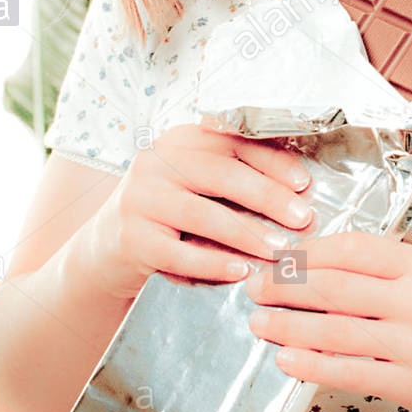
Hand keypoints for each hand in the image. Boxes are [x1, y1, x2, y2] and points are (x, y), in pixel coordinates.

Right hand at [89, 123, 315, 299]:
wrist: (108, 245)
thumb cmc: (168, 212)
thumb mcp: (196, 183)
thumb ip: (234, 177)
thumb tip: (297, 190)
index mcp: (179, 140)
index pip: (232, 142)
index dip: (272, 161)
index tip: (304, 183)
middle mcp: (156, 162)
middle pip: (221, 173)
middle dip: (268, 197)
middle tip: (302, 218)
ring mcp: (140, 199)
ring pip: (203, 214)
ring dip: (247, 234)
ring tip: (279, 249)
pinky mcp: (131, 239)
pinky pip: (179, 254)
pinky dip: (213, 264)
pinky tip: (240, 270)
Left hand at [245, 230, 411, 411]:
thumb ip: (383, 270)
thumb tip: (314, 265)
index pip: (351, 250)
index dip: (305, 253)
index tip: (276, 258)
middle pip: (334, 287)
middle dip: (285, 286)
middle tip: (253, 287)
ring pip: (334, 330)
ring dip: (288, 325)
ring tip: (258, 323)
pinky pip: (351, 372)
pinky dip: (312, 366)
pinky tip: (286, 359)